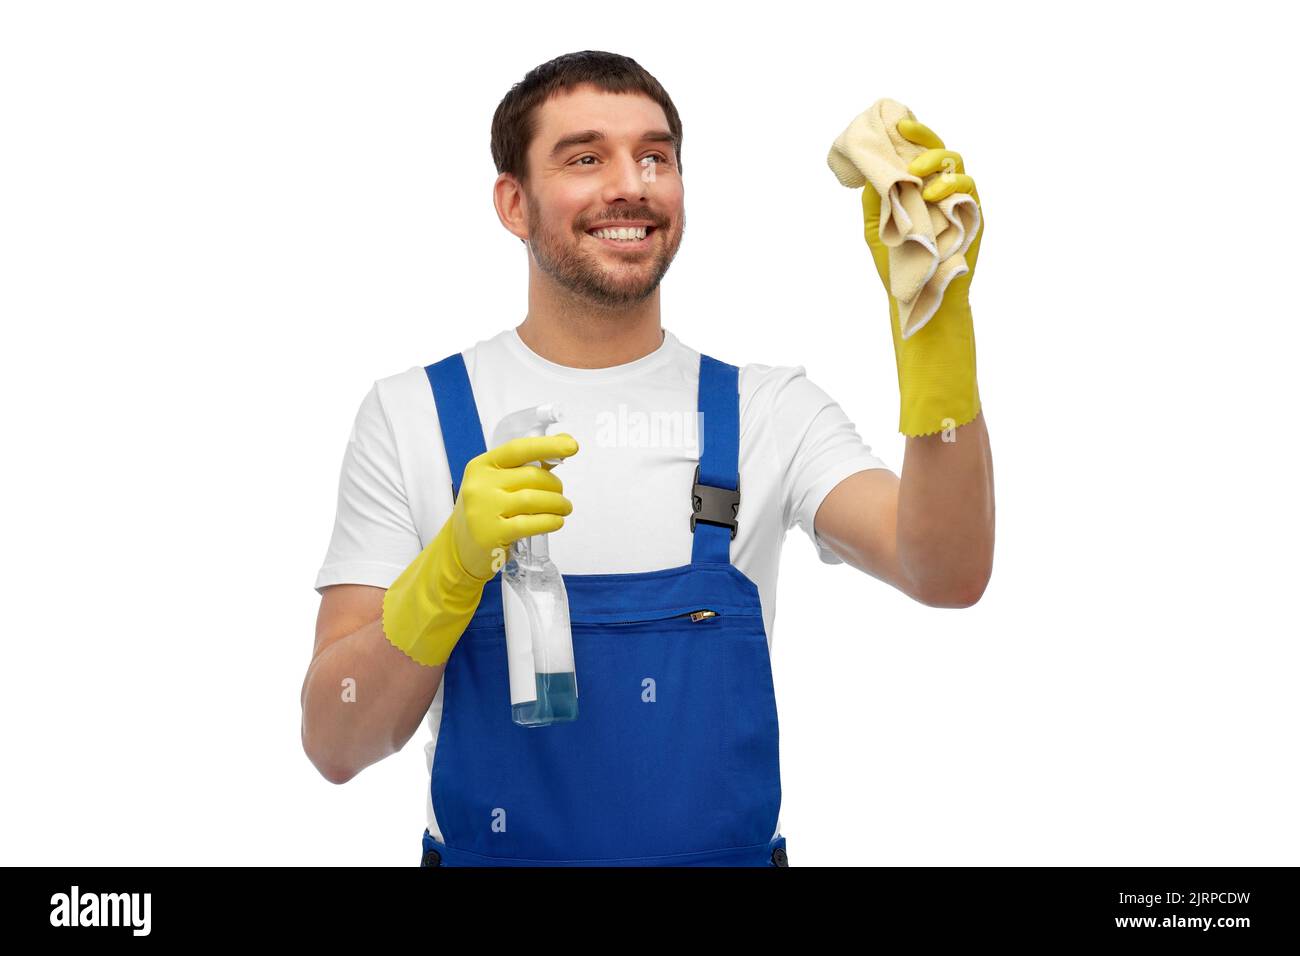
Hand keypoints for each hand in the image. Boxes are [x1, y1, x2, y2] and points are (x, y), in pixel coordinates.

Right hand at [450, 433, 578, 579]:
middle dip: (555, 486)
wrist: (459, 549)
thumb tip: (564, 445)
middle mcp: (479, 485)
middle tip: (561, 496)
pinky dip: (551, 521)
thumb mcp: (497, 485)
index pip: (518, 449)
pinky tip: (556, 522)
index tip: (571, 446)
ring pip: (535, 499)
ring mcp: (483, 510)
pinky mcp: (491, 534)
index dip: (547, 445)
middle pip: (532, 476)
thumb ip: (528, 467)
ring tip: (564, 509)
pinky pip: (532, 523)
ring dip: (558, 504)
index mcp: (481, 466)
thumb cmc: (486, 511)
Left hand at [861, 118, 981, 312]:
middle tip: (904, 139)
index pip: (917, 153)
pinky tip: (933, 195)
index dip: (912, 135)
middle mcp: (940, 189)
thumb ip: (875, 199)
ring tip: (914, 175)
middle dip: (924, 140)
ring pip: (957, 164)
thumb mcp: (877, 228)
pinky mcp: (973, 214)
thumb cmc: (897, 263)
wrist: (918, 295)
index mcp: (918, 188)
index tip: (897, 124)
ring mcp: (958, 200)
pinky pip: (969, 188)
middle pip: (940, 151)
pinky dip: (952, 184)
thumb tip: (870, 168)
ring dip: (936, 163)